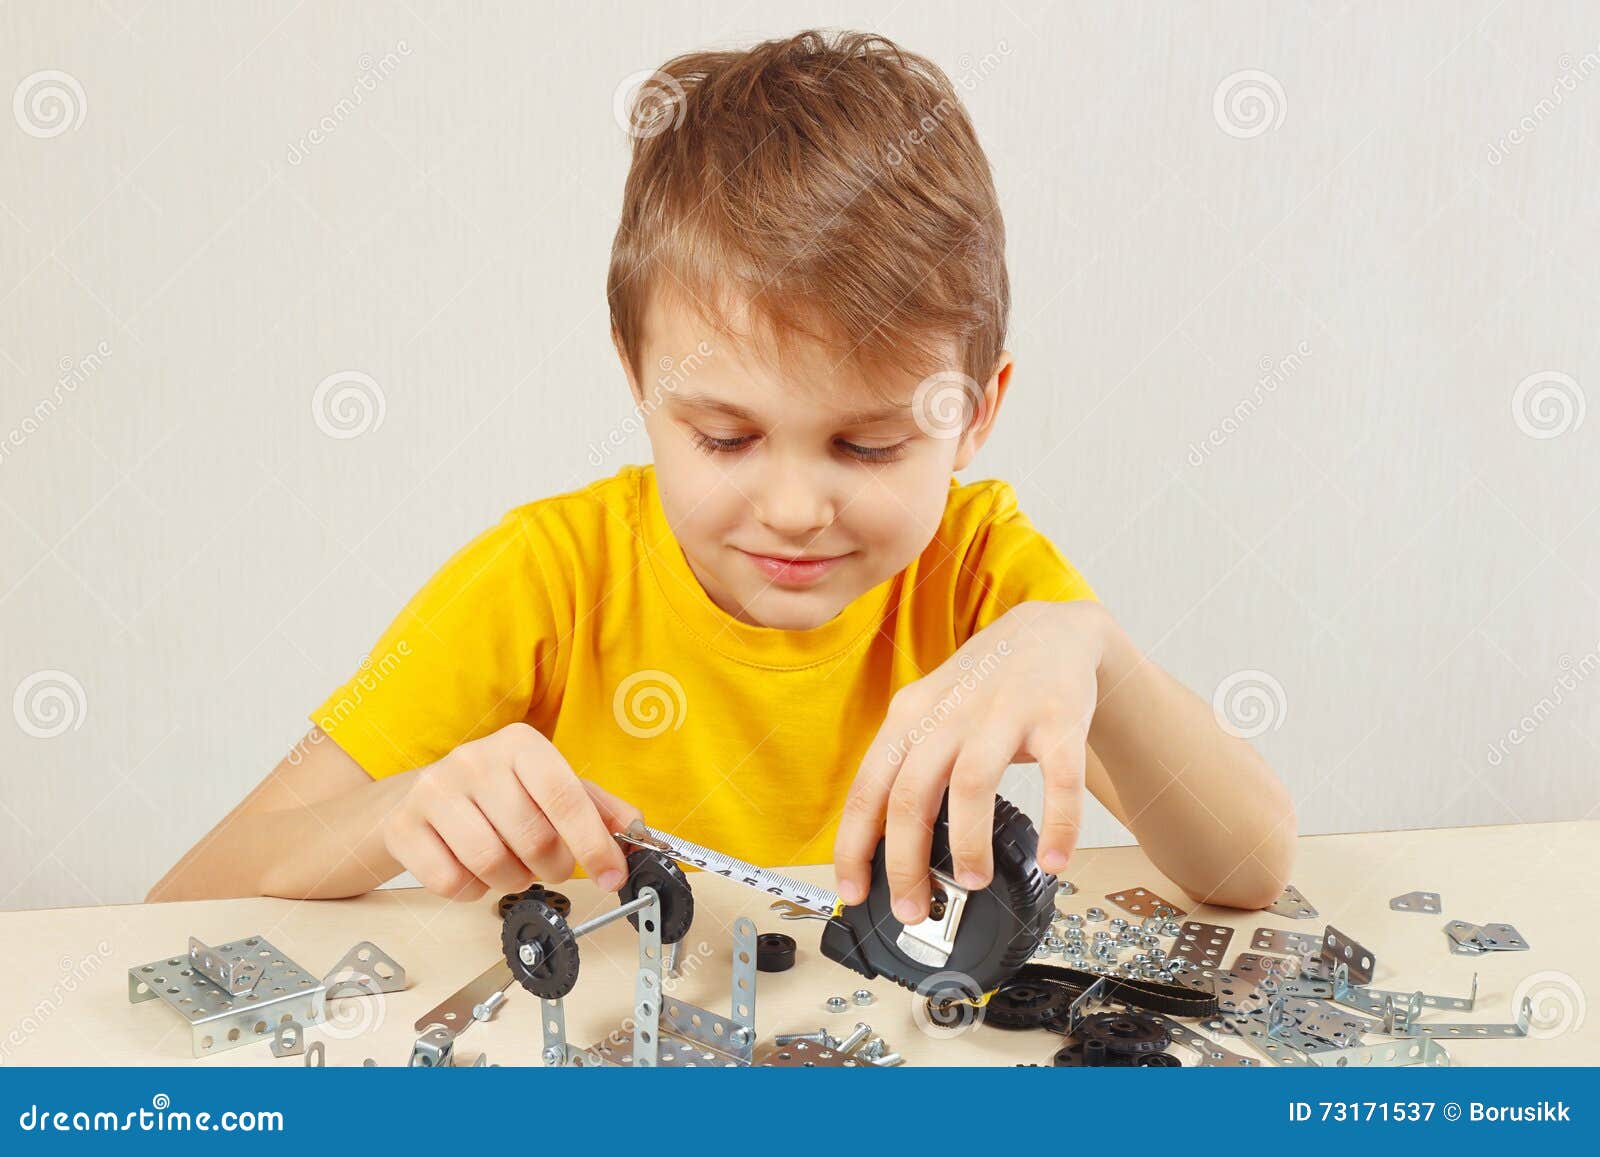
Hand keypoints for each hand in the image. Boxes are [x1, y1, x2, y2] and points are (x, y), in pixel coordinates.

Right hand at [382, 721, 641, 899]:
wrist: (413, 798)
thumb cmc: (494, 794)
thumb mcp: (549, 787)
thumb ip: (598, 808)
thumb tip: (642, 834)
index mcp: (520, 744)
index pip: (566, 796)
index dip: (594, 843)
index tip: (613, 875)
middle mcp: (475, 759)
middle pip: (533, 838)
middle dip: (552, 867)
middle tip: (549, 867)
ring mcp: (435, 791)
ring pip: (492, 864)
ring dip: (512, 880)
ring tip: (510, 866)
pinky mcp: (404, 826)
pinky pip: (452, 881)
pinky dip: (471, 890)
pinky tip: (471, 870)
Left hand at [832, 600, 1112, 923]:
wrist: (1052, 631)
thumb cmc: (985, 685)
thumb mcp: (931, 714)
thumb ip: (909, 769)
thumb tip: (886, 849)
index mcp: (911, 716)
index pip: (868, 789)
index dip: (855, 846)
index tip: (854, 892)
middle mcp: (951, 713)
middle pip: (911, 793)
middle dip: (906, 862)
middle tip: (914, 908)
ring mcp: (1004, 713)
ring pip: (971, 784)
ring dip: (968, 843)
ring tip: (972, 882)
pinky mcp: (1059, 718)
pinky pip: (1058, 778)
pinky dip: (1057, 824)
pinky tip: (1054, 860)